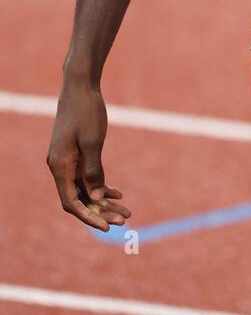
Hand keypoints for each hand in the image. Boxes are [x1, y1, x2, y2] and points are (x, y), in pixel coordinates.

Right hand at [47, 78, 131, 229]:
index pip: (72, 202)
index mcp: (60, 166)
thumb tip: (97, 197)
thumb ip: (94, 170)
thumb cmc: (86, 111)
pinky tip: (118, 193)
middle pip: (79, 199)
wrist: (80, 86)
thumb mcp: (93, 141)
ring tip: (126, 211)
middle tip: (124, 220)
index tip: (107, 227)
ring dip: (103, 201)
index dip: (89, 217)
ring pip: (84, 190)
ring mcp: (66, 161)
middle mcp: (59, 167)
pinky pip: (86, 178)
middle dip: (101, 212)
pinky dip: (101, 186)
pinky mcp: (75, 155)